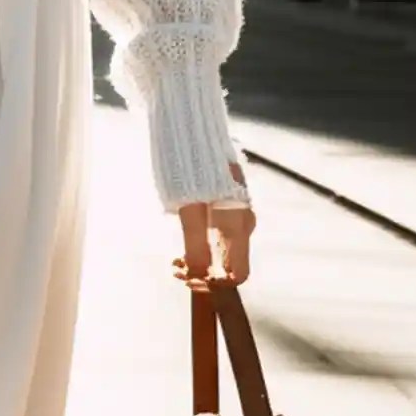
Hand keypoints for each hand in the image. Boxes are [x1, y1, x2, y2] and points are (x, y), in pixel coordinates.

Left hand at [174, 162, 256, 288]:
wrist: (189, 129)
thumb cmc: (188, 164)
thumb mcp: (187, 205)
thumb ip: (194, 241)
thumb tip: (200, 274)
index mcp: (238, 224)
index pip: (238, 274)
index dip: (214, 286)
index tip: (189, 281)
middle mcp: (241, 223)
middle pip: (228, 266)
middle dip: (201, 276)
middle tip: (175, 269)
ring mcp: (231, 215)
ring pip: (219, 254)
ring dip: (197, 264)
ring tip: (174, 262)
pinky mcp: (219, 208)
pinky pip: (213, 239)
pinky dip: (197, 249)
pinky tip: (179, 249)